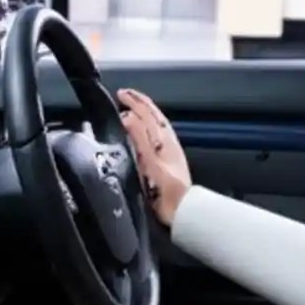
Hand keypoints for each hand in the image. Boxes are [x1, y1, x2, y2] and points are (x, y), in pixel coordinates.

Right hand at [117, 88, 190, 226]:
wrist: (182, 211)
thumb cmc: (167, 191)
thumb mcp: (150, 161)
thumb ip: (140, 138)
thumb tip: (128, 116)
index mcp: (164, 140)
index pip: (148, 113)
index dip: (135, 101)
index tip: (122, 93)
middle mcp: (169, 143)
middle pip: (154, 117)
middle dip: (140, 104)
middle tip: (125, 95)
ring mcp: (171, 152)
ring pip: (157, 126)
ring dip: (145, 114)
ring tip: (133, 109)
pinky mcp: (170, 163)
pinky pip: (158, 137)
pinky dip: (149, 129)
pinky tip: (145, 134)